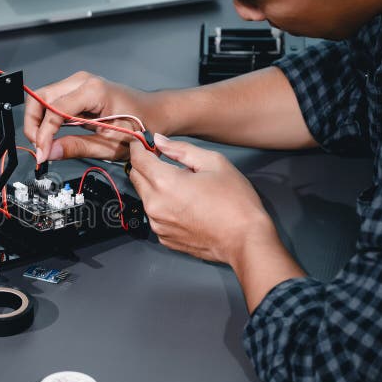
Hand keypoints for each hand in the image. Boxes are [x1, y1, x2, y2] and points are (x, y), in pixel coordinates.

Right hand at [23, 71, 164, 162]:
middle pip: (41, 97)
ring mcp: (79, 83)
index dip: (43, 134)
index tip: (41, 153)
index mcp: (93, 91)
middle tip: (39, 147)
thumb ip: (76, 147)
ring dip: (39, 121)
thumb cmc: (140, 126)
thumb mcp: (109, 145)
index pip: (54, 110)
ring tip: (45, 143)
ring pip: (43, 98)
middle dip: (34, 124)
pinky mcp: (77, 90)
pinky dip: (47, 118)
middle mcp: (83, 81)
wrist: (155, 113)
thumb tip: (49, 153)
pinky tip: (53, 134)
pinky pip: (53, 101)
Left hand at [128, 134, 274, 264]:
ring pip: (144, 197)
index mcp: (164, 183)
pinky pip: (154, 215)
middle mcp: (154, 205)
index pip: (138, 159)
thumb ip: (181, 149)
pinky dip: (161, 206)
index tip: (141, 142)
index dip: (137, 147)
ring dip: (153, 186)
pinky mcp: (163, 237)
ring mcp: (157, 224)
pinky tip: (183, 204)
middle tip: (159, 159)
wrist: (245, 241)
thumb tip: (159, 141)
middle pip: (135, 177)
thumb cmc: (235, 202)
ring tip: (179, 184)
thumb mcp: (214, 163)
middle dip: (143, 165)